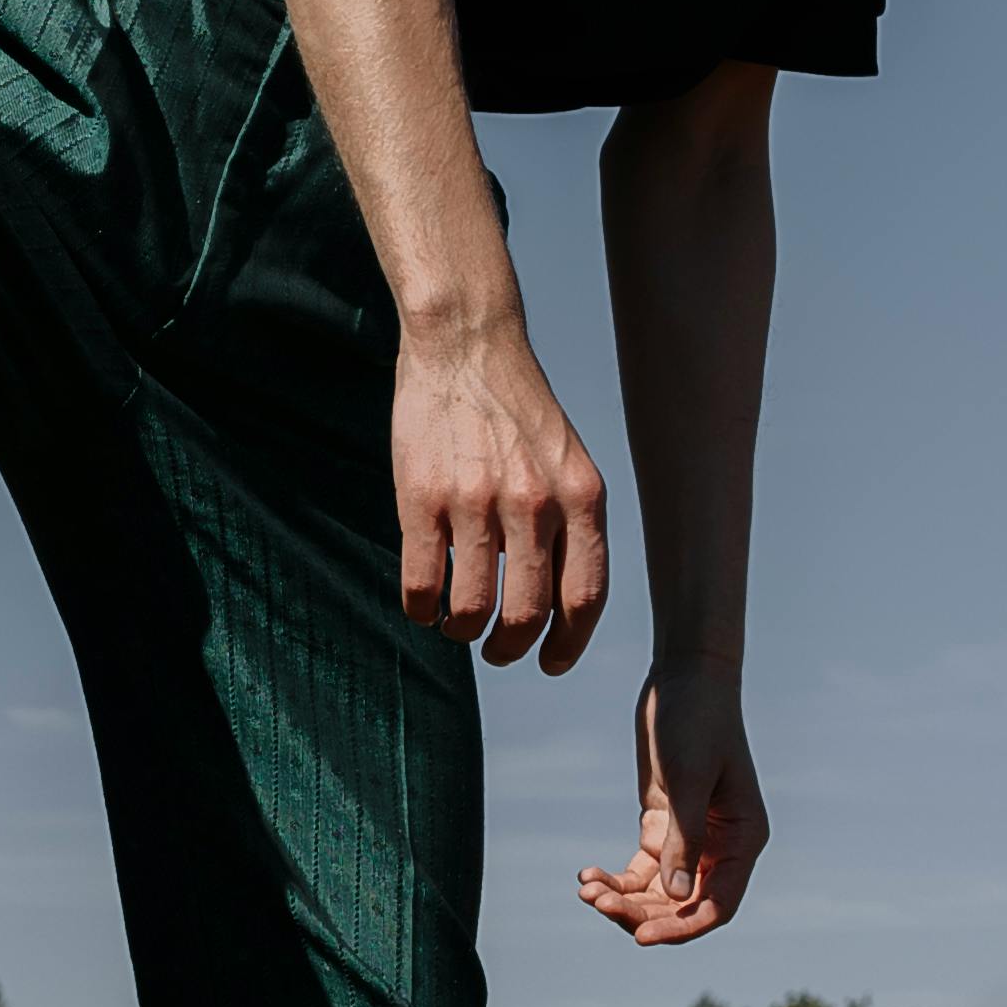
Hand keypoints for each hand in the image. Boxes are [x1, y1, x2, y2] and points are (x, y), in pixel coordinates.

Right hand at [394, 318, 609, 668]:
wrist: (467, 344)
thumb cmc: (517, 411)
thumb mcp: (568, 463)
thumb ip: (571, 526)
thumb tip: (560, 607)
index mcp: (581, 497)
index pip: (584, 596)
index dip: (568, 643)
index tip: (550, 661)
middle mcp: (535, 502)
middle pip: (527, 613)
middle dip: (510, 648)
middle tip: (497, 650)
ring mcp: (476, 500)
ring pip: (472, 608)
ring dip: (462, 632)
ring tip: (456, 625)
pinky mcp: (422, 497)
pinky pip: (422, 583)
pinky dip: (421, 610)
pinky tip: (423, 604)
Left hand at [578, 656, 766, 945]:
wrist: (685, 677)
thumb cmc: (697, 721)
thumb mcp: (689, 779)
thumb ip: (685, 838)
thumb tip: (677, 897)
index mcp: (744, 839)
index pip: (718, 905)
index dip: (682, 928)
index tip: (641, 936)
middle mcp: (723, 847)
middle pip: (684, 906)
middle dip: (643, 914)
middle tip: (598, 904)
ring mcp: (693, 840)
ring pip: (659, 894)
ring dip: (624, 900)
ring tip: (587, 889)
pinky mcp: (664, 827)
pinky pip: (641, 872)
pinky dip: (615, 880)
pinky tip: (587, 874)